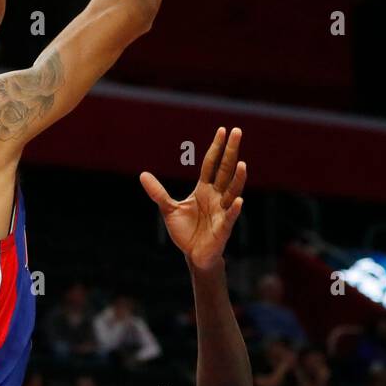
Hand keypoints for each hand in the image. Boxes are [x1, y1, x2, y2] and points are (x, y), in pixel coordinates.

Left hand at [140, 126, 245, 270]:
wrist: (193, 255)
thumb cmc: (186, 231)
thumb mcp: (169, 209)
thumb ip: (158, 192)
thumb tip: (143, 174)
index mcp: (205, 189)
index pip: (212, 164)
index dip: (216, 148)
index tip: (222, 130)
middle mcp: (217, 197)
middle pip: (225, 170)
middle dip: (231, 152)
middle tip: (237, 132)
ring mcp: (222, 211)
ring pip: (232, 192)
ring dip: (237, 179)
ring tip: (242, 164)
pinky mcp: (223, 228)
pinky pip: (230, 217)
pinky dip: (234, 210)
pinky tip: (239, 201)